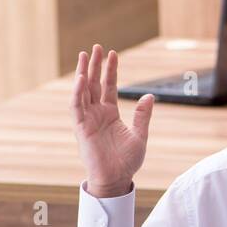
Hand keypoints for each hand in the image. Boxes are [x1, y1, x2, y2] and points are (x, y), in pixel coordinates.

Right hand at [71, 45, 154, 196]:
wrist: (116, 178)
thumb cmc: (127, 161)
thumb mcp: (140, 135)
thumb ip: (143, 115)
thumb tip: (150, 96)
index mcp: (110, 114)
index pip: (109, 87)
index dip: (110, 70)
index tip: (113, 54)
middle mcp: (97, 114)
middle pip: (94, 84)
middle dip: (94, 65)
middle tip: (96, 47)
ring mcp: (88, 120)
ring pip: (83, 91)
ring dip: (83, 73)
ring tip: (85, 55)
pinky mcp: (81, 128)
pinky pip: (77, 107)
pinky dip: (77, 93)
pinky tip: (81, 78)